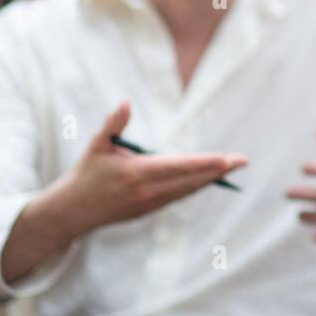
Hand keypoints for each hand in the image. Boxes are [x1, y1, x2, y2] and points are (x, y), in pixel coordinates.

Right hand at [45, 102, 246, 239]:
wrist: (73, 212)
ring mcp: (150, 204)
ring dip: (211, 179)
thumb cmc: (87, 173)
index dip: (202, 163)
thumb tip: (124, 103)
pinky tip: (211, 179)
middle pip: (190, 180)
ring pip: (187, 190)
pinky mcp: (150, 211)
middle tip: (243, 161)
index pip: (177, 166)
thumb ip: (113, 124)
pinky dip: (196, 187)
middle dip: (218, 171)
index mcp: (136, 172)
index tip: (224, 158)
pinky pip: (179, 197)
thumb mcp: (97, 145)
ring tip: (233, 167)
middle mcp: (147, 191)